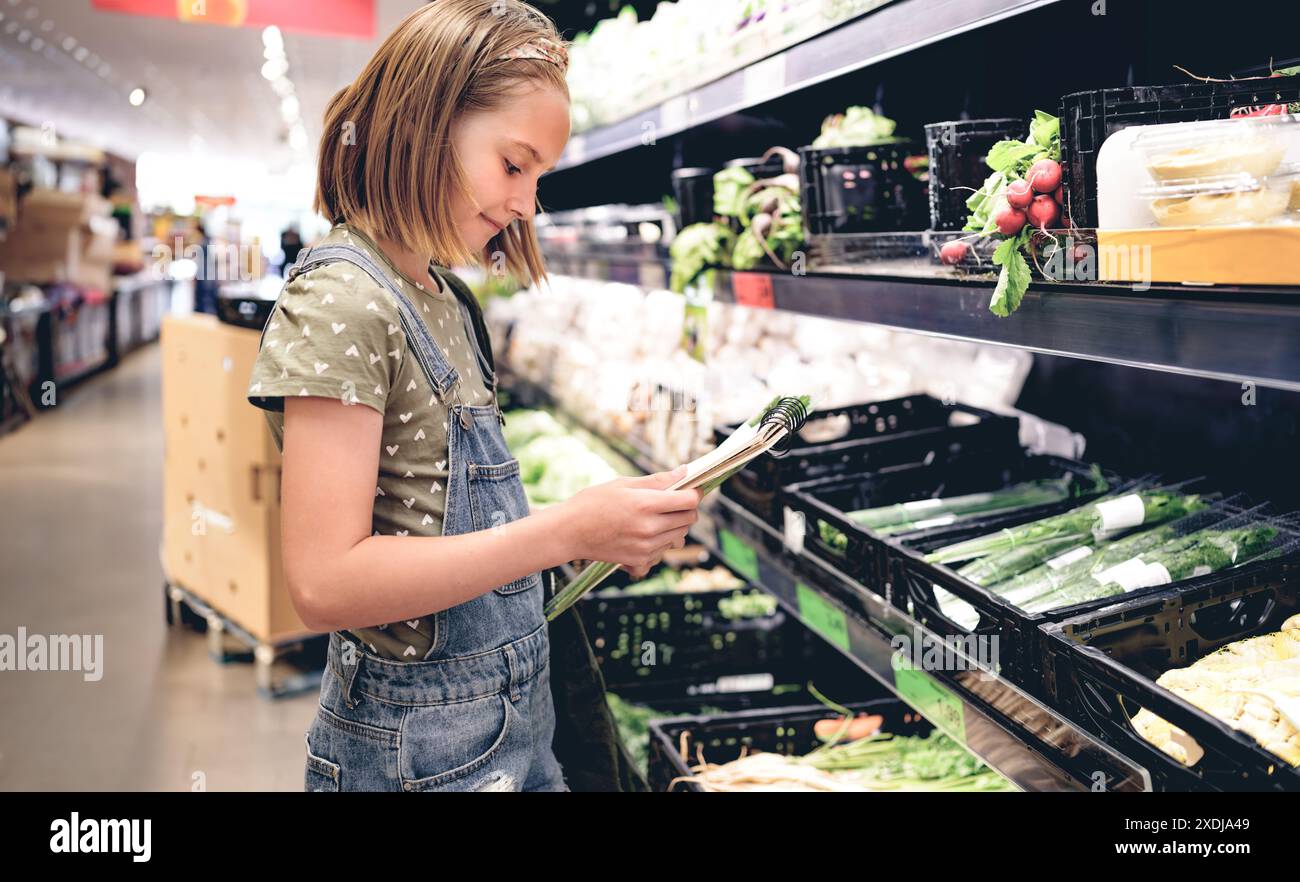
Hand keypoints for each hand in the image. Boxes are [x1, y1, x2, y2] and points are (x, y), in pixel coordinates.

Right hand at [561, 466, 701, 578]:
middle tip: (672, 501)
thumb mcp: (623, 484)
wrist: (568, 532)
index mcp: (646, 504)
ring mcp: (645, 548)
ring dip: (674, 526)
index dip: (694, 493)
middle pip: (689, 520)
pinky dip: (660, 543)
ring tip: (654, 517)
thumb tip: (685, 471)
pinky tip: (644, 534)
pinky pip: (663, 551)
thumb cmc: (592, 503)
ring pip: (679, 536)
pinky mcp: (639, 561)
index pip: (689, 501)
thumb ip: (657, 481)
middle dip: (687, 509)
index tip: (691, 489)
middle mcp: (649, 528)